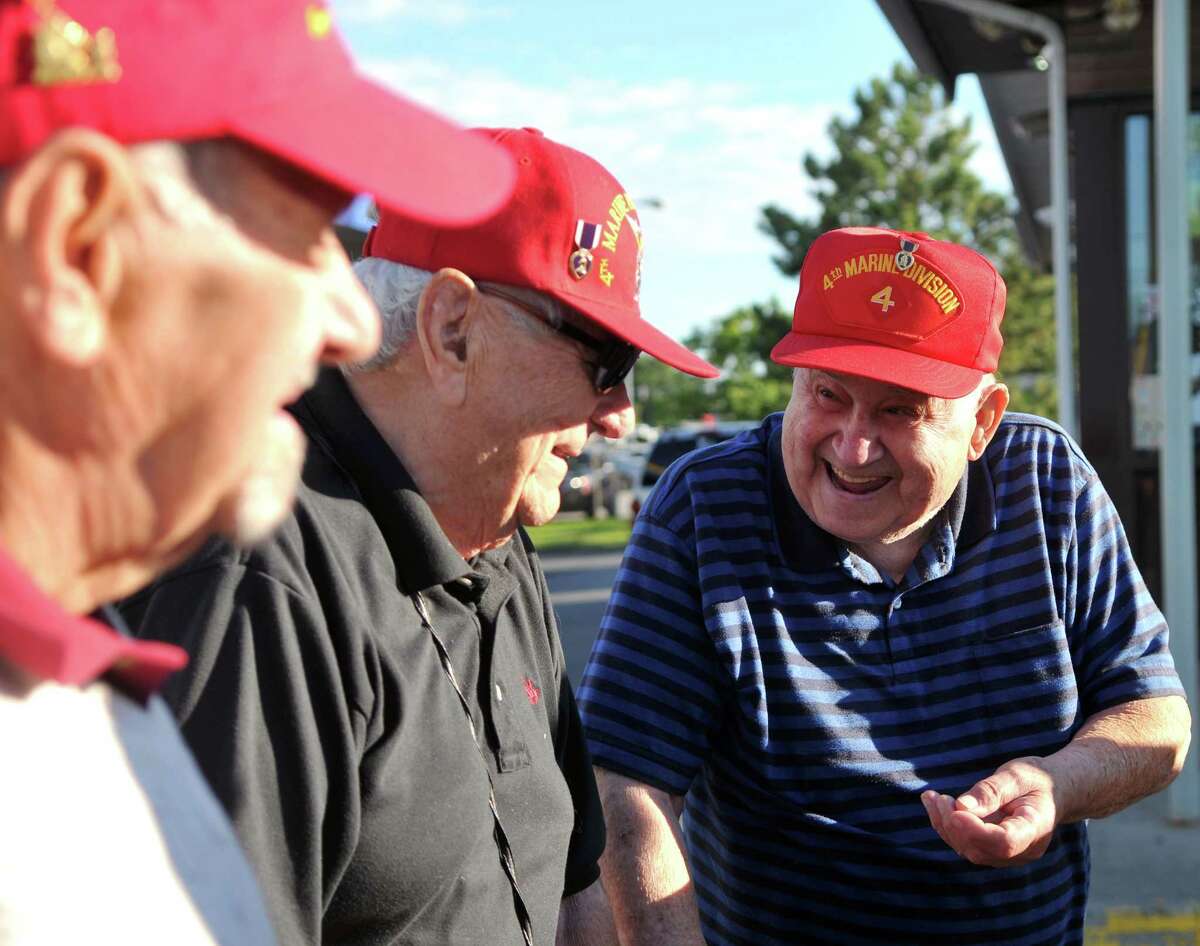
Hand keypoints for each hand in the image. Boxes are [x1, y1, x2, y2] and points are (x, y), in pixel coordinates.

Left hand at [920, 757, 1059, 867]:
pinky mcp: (994, 850)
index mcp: (1035, 828)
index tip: (954, 808)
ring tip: (931, 797)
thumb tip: (961, 806)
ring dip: (945, 826)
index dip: (975, 830)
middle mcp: (1023, 849)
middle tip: (937, 797)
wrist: (1053, 791)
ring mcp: (1009, 855)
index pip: (1005, 842)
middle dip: (953, 825)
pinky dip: (947, 827)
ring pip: (970, 850)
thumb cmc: (1037, 780)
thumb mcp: (1017, 775)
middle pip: (982, 849)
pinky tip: (934, 804)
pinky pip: (968, 845)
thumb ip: (992, 791)